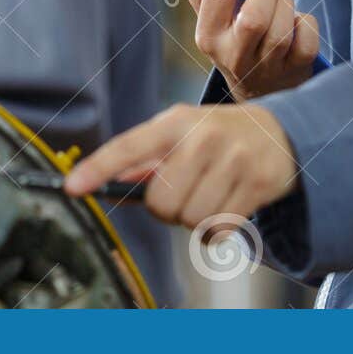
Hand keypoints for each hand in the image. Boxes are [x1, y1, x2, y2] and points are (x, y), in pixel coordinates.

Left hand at [64, 103, 298, 229]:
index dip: (97, 168)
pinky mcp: (257, 184)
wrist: (280, 134)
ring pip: (191, 219)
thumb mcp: (180, 134)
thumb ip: (144, 162)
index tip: (72, 187)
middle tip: (182, 194)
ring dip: (194, 221)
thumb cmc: (217, 137)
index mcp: (175, 122)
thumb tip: (105, 187)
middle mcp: (203, 136)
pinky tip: (226, 208)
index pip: (128, 146)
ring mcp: (233, 159)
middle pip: (161, 201)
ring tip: (208, 197)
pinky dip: (216, 231)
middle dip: (166, 209)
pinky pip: (219, 231)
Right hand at [178, 0, 318, 99]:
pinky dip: (305, 22)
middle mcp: (233, 55)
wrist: (258, 91)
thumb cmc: (232, 36)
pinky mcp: (295, 71)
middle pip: (255, 15)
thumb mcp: (210, 11)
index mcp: (207, 35)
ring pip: (283, 24)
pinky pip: (307, 34)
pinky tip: (294, 29)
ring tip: (279, 12)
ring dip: (286, 6)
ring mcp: (266, 67)